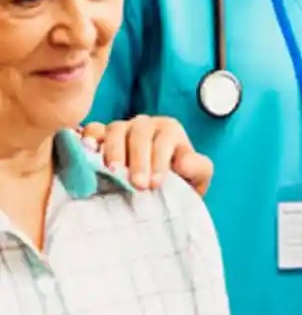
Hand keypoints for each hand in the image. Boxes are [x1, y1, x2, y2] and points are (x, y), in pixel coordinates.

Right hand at [80, 115, 213, 195]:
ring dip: (114, 151)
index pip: (164, 140)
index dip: (160, 162)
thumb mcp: (197, 175)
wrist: (158, 189)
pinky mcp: (101, 135)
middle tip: (138, 185)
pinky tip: (89, 152)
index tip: (155, 184)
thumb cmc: (179, 180)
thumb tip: (184, 163)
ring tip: (114, 172)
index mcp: (169, 130)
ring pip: (116, 130)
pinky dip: (90, 138)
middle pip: (140, 134)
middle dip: (139, 160)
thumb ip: (198, 167)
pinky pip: (93, 130)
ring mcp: (122, 128)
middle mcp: (145, 124)